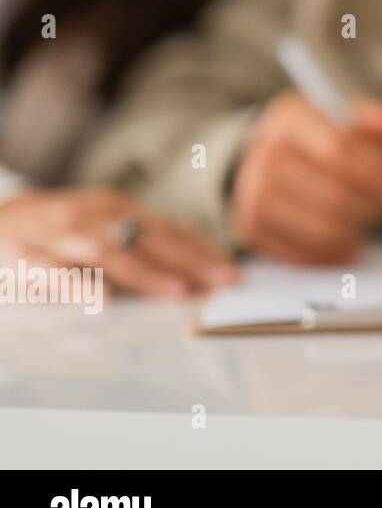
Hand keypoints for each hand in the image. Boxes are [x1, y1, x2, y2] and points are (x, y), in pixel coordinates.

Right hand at [0, 189, 238, 296]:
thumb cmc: (53, 229)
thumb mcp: (99, 223)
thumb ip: (140, 239)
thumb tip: (194, 265)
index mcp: (113, 207)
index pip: (166, 227)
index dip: (202, 248)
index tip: (233, 271)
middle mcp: (90, 215)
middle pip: (146, 236)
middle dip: (189, 259)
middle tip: (223, 281)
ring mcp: (56, 234)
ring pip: (106, 250)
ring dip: (145, 271)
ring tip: (178, 291)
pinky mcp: (22, 256)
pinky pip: (51, 271)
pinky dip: (77, 284)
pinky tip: (102, 300)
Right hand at [232, 93, 381, 263]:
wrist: (262, 155)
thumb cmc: (315, 138)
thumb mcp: (339, 118)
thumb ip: (370, 120)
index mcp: (290, 122)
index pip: (338, 151)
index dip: (376, 171)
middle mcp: (265, 157)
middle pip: (333, 196)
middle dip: (371, 205)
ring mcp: (254, 196)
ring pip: (322, 229)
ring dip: (355, 231)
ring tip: (365, 219)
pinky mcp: (252, 229)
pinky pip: (303, 254)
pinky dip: (334, 254)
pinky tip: (349, 242)